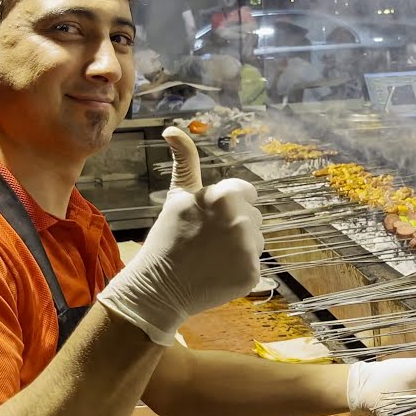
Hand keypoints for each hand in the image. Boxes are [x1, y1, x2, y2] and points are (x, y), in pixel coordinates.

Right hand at [98, 126, 263, 344]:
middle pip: (254, 217)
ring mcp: (248, 248)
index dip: (230, 205)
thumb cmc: (167, 238)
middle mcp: (241, 218)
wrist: (158, 286)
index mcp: (225, 195)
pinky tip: (218, 272)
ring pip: (257, 241)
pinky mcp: (252, 272)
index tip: (210, 219)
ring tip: (212, 257)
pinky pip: (255, 264)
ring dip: (240, 248)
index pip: (247, 192)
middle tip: (208, 241)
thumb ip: (185, 161)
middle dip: (235, 226)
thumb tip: (172, 128)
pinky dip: (239, 270)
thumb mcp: (177, 195)